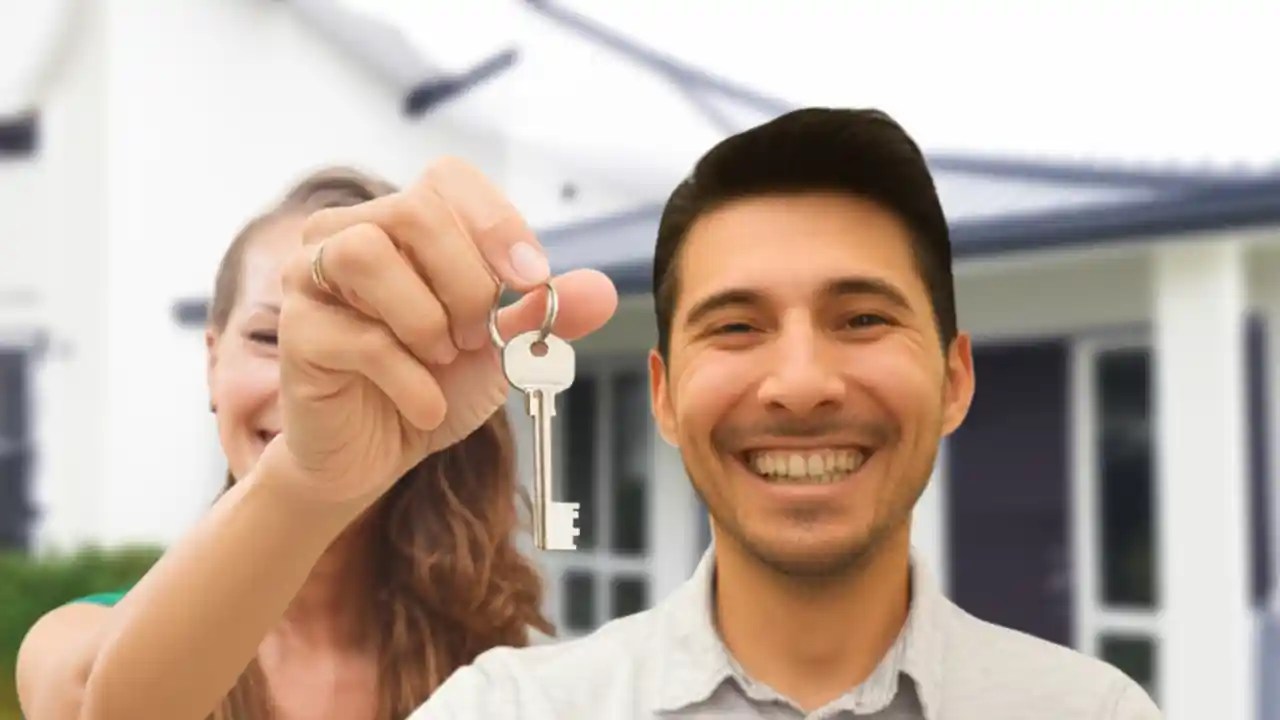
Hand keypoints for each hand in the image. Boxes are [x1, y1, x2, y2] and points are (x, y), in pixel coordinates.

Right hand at [265, 157, 617, 505]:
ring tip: (441, 358)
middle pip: (413, 209)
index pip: (448, 178)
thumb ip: (545, 314)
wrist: (375, 456)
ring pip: (368, 253)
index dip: (496, 224)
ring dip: (427, 318)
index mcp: (401, 222)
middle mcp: (347, 233)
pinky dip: (411, 380)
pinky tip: (425, 404)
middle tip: (477, 336)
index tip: (529, 282)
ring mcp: (311, 279)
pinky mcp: (297, 335)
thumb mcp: (503, 348)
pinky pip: (360, 338)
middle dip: (466, 281)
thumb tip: (601, 292)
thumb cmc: (431, 384)